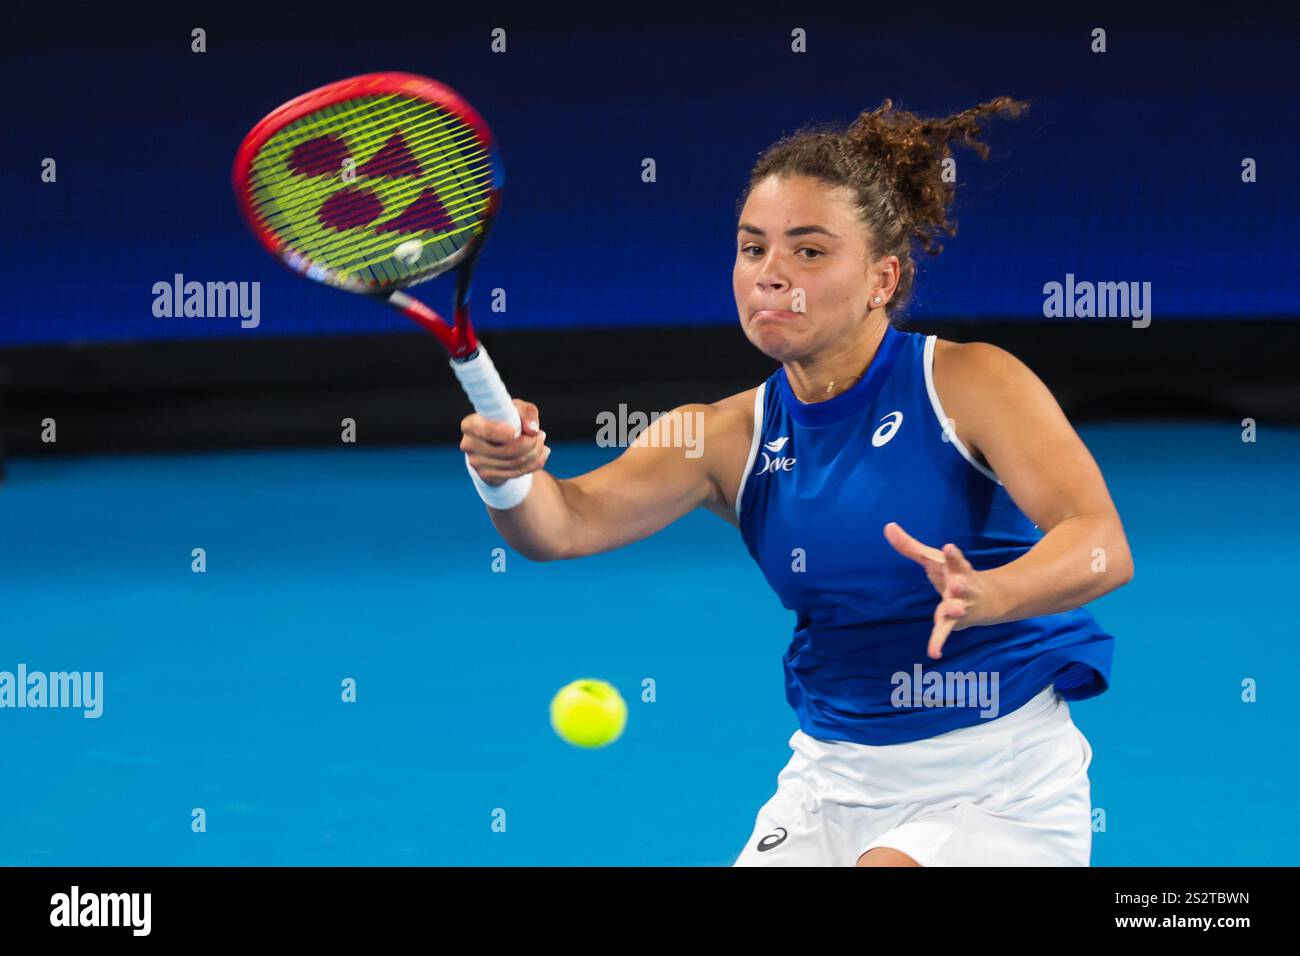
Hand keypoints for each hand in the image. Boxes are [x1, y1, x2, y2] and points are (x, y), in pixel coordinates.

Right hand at [460, 399, 550, 485]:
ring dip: (535, 453)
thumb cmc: (507, 419)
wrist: (498, 442)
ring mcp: (477, 463)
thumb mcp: (517, 409)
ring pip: (514, 463)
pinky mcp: (487, 476)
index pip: (483, 430)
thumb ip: (527, 413)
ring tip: (542, 442)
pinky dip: (534, 463)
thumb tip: (532, 429)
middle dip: (531, 443)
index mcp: (471, 424)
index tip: (514, 432)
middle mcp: (469, 444)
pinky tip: (541, 454)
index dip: (499, 432)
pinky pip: (517, 472)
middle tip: (541, 435)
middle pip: (506, 450)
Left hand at [883, 522, 991, 658]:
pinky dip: (938, 642)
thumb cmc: (953, 574)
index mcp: (957, 569)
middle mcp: (963, 587)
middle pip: (962, 585)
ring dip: (955, 609)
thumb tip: (887, 526)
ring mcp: (961, 606)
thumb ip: (909, 546)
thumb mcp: (933, 559)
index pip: (955, 560)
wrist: (988, 600)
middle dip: (960, 585)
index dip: (952, 555)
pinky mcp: (954, 622)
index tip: (949, 547)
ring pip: (958, 609)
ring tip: (953, 609)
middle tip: (957, 583)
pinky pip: (945, 632)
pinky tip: (933, 653)